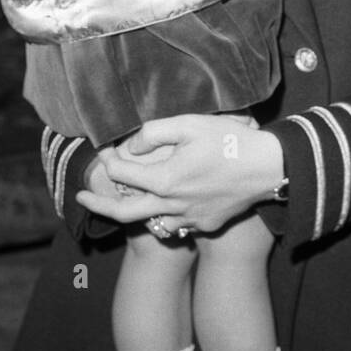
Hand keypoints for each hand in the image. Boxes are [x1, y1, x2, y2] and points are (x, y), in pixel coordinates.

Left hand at [76, 114, 284, 233]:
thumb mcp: (190, 124)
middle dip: (99, 205)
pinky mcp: (206, 224)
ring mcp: (189, 218)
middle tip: (81, 199)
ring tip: (127, 201)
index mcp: (164, 179)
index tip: (105, 150)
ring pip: (150, 223)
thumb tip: (130, 147)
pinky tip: (166, 207)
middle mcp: (171, 204)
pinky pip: (177, 226)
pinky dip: (164, 218)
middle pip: (124, 211)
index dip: (108, 160)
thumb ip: (154, 133)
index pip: (121, 173)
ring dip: (135, 213)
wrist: (269, 168)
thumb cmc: (230, 141)